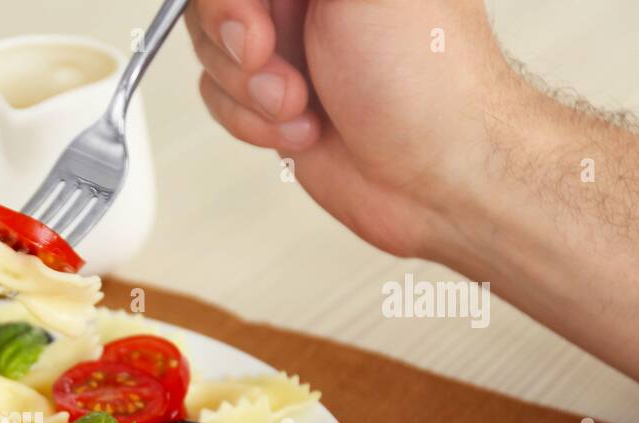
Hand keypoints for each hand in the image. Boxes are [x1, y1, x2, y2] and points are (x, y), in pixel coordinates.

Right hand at [189, 0, 638, 377]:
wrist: (440, 175)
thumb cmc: (428, 80)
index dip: (236, 3)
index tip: (257, 25)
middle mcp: (310, 0)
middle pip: (218, 6)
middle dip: (237, 44)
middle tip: (271, 61)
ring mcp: (292, 47)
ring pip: (213, 52)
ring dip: (249, 91)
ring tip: (302, 105)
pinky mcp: (275, 101)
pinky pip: (220, 98)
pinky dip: (251, 123)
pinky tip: (304, 129)